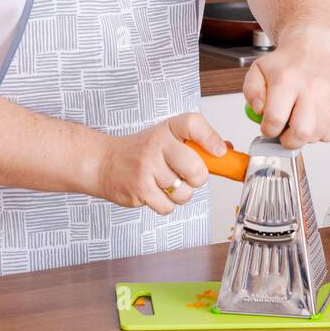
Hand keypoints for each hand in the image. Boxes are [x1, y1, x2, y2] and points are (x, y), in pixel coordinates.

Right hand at [92, 112, 226, 213]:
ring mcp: (147, 167)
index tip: (219, 152)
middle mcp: (157, 144)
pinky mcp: (140, 189)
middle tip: (187, 175)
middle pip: (196, 169)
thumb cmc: (140, 151)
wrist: (104, 163)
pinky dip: (166, 205)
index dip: (211, 138)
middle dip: (197, 179)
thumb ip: (196, 142)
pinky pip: (169, 206)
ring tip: (166, 183)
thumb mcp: (167, 137)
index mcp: (167, 128)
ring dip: (180, 194)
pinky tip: (155, 192)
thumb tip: (225, 150)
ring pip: (184, 192)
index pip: (193, 124)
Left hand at [242, 26, 329, 148]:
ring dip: (304, 137)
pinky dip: (320, 134)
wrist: (313, 48)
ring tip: (298, 123)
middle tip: (284, 134)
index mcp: (286, 79)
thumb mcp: (258, 70)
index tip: (268, 128)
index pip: (275, 119)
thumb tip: (259, 112)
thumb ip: (252, 92)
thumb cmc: (286, 63)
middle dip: (288, 141)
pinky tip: (312, 119)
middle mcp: (311, 87)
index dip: (268, 130)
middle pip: (301, 133)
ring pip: (317, 135)